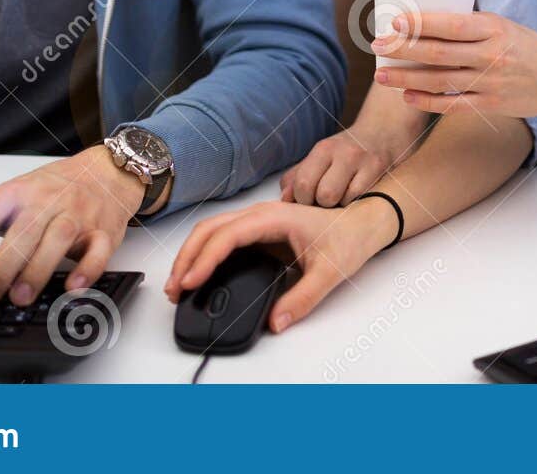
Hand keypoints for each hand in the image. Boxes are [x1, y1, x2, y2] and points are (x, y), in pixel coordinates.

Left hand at [0, 146, 145, 308]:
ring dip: (38, 270)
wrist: (107, 171)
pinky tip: (73, 288)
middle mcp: (45, 202)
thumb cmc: (53, 188)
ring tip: (20, 298)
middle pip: (20, 233)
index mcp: (14, 194)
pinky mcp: (104, 231)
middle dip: (0, 269)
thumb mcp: (7, 199)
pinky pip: (98, 250)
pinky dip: (87, 269)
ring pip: (58, 240)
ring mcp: (77, 215)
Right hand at [163, 197, 395, 331]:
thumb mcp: (329, 273)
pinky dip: (204, 255)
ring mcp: (258, 222)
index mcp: (275, 218)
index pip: (228, 235)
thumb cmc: (348, 239)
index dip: (204, 259)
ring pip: (212, 232)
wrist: (363, 225)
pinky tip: (198, 275)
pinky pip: (223, 239)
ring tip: (178, 286)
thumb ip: (303, 298)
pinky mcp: (258, 233)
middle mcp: (261, 215)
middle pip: (210, 229)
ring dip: (191, 255)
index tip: (189, 283)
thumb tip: (276, 321)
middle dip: (187, 258)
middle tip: (174, 290)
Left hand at [279, 120, 418, 207]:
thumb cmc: (346, 153)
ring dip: (336, 206)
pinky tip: (357, 195)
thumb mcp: (319, 159)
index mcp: (322, 149)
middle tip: (326, 201)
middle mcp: (341, 152)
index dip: (301, 199)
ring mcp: (361, 160)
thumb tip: (284, 199)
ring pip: (336, 199)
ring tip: (342, 197)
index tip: (309, 199)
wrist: (384, 133)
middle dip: (319, 204)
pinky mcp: (378, 169)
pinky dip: (354, 202)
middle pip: (319, 194)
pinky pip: (356, 198)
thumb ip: (297, 178)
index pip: (300, 183)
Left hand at [372, 11, 536, 120]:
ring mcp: (490, 83)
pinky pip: (452, 105)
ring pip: (439, 81)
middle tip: (377, 45)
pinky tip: (407, 96)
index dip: (421, 23)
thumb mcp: (505, 25)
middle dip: (403, 49)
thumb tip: (429, 19)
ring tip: (381, 75)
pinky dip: (427, 102)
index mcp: (494, 29)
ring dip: (406, 78)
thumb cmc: (528, 49)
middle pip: (438, 52)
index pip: (451, 24)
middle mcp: (491, 55)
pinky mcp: (490, 105)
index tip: (395, 22)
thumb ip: (473, 25)